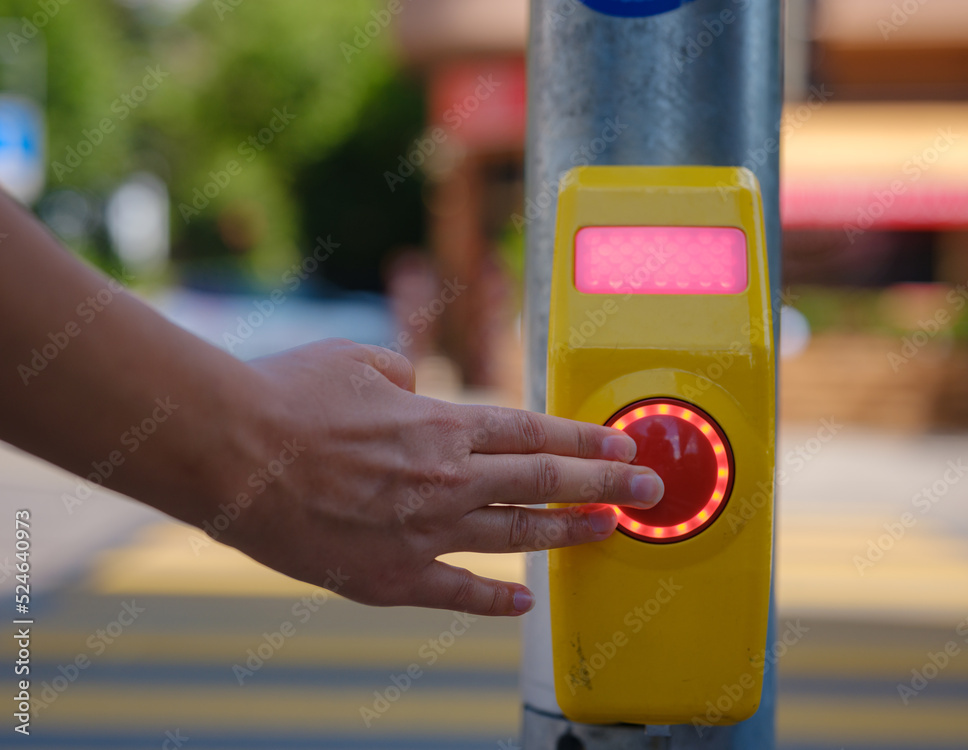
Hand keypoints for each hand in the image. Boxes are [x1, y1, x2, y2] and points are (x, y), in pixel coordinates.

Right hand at [219, 339, 663, 616]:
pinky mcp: (388, 577)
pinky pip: (455, 592)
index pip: (534, 431)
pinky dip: (495, 598)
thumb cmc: (288, 395)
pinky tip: (525, 602)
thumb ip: (404, 372)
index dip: (585, 438)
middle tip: (650, 490)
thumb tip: (422, 388)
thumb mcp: (357, 358)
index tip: (623, 445)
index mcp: (442, 424)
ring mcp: (422, 532)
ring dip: (569, 533)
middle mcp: (446, 478)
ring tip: (611, 532)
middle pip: (543, 481)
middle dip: (605, 484)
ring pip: (516, 535)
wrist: (230, 450)